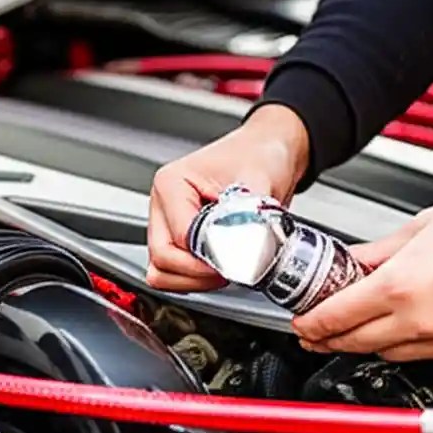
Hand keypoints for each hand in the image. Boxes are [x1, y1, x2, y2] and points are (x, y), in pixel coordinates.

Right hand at [147, 104, 310, 290]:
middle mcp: (163, 205)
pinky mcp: (180, 241)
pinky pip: (175, 274)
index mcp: (172, 184)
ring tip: (227, 269)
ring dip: (194, 281)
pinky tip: (223, 267)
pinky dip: (196, 280)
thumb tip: (246, 247)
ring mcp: (168, 225)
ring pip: (162, 272)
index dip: (208, 258)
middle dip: (198, 273)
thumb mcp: (260, 179)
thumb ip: (251, 213)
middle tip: (232, 270)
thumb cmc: (260, 154)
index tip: (236, 261)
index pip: (179, 238)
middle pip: (162, 260)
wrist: (270, 152)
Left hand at [292, 171, 432, 361]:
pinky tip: (402, 330)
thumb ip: (375, 253)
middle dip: (330, 340)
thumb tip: (349, 263)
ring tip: (355, 330)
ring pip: (390, 355)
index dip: (311, 324)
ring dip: (367, 344)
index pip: (337, 317)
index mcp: (402, 287)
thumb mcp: (419, 229)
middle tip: (315, 333)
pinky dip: (407, 347)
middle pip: (357, 344)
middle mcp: (424, 322)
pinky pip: (425, 357)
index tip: (301, 324)